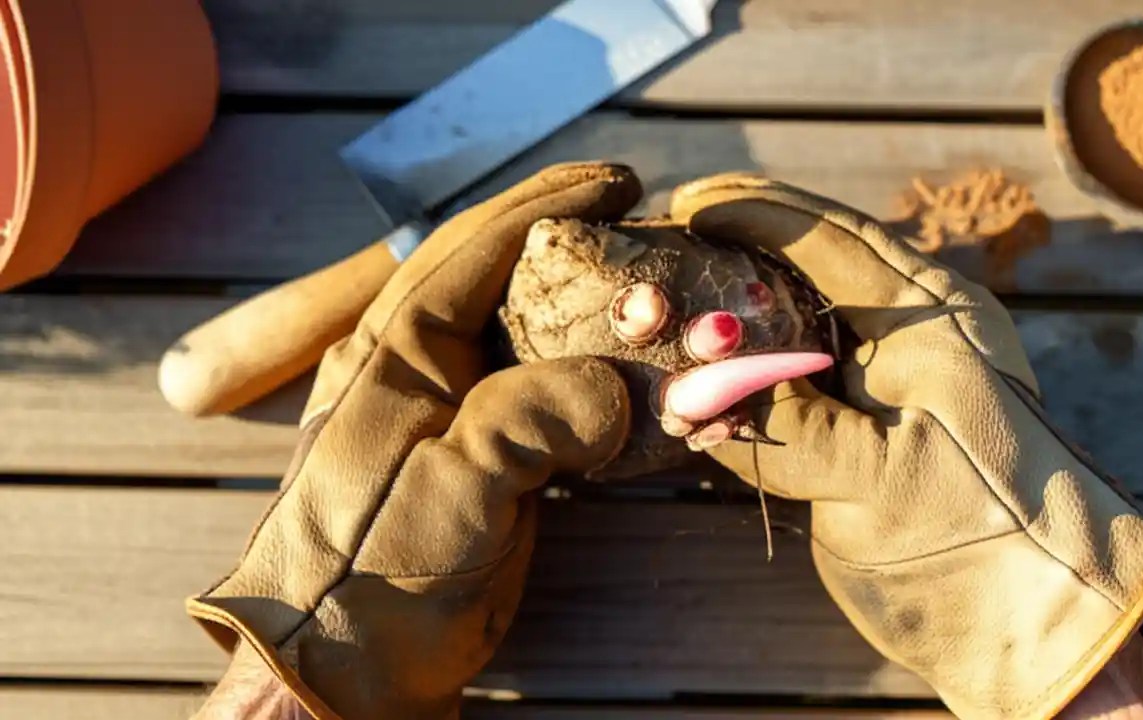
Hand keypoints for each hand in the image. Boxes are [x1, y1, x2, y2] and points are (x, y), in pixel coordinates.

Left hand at [186, 163, 641, 719]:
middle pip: (510, 283)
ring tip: (663, 310)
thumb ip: (528, 419)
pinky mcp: (485, 465)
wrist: (339, 669)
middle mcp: (423, 367)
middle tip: (652, 241)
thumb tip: (616, 388)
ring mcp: (456, 416)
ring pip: (538, 342)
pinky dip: (602, 390)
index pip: (477, 246)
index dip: (550, 205)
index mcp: (396, 349)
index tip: (621, 184)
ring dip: (601, 324)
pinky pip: (554, 404)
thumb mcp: (448, 488)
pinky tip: (644, 389)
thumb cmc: (368, 574)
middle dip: (583, 257)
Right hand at [667, 174, 1142, 719]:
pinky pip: (796, 381)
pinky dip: (748, 376)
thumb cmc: (980, 542)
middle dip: (737, 253)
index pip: (830, 240)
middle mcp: (912, 336)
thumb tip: (688, 400)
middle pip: (811, 268)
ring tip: (670, 304)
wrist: (1037, 627)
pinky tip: (702, 377)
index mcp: (931, 322)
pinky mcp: (870, 430)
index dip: (756, 214)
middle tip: (668, 241)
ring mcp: (890, 382)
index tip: (690, 202)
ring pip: (798, 323)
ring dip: (736, 316)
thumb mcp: (877, 480)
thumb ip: (782, 432)